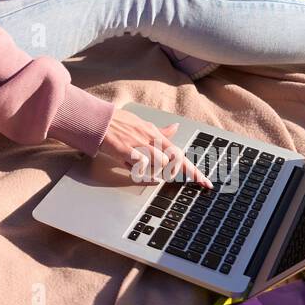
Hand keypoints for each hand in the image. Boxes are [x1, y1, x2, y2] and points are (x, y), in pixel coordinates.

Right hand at [96, 108, 213, 187]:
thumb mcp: (143, 125)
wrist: (99, 120)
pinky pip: (141, 165)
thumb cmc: (119, 123)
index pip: (180, 153)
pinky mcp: (126, 150)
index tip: (206, 184)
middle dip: (164, 168)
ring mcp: (138, 144)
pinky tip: (129, 164)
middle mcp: (150, 138)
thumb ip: (160, 131)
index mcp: (155, 133)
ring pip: (159, 162)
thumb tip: (175, 128)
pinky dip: (138, 169)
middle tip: (148, 165)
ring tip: (135, 162)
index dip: (194, 171)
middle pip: (171, 160)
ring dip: (150, 167)